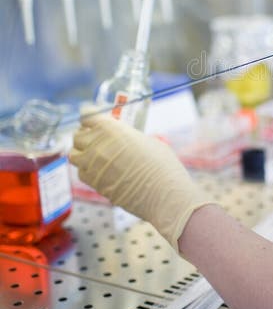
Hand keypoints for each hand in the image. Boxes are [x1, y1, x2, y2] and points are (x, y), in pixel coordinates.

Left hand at [70, 113, 205, 249]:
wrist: (163, 193)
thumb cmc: (162, 165)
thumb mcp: (146, 141)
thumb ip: (127, 137)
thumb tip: (122, 139)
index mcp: (111, 128)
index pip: (87, 115)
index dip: (89, 118)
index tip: (93, 120)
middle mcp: (97, 144)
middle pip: (78, 135)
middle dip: (86, 136)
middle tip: (97, 139)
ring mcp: (92, 164)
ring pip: (74, 155)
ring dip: (82, 153)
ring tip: (96, 155)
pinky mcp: (93, 183)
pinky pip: (81, 173)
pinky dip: (87, 170)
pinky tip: (101, 171)